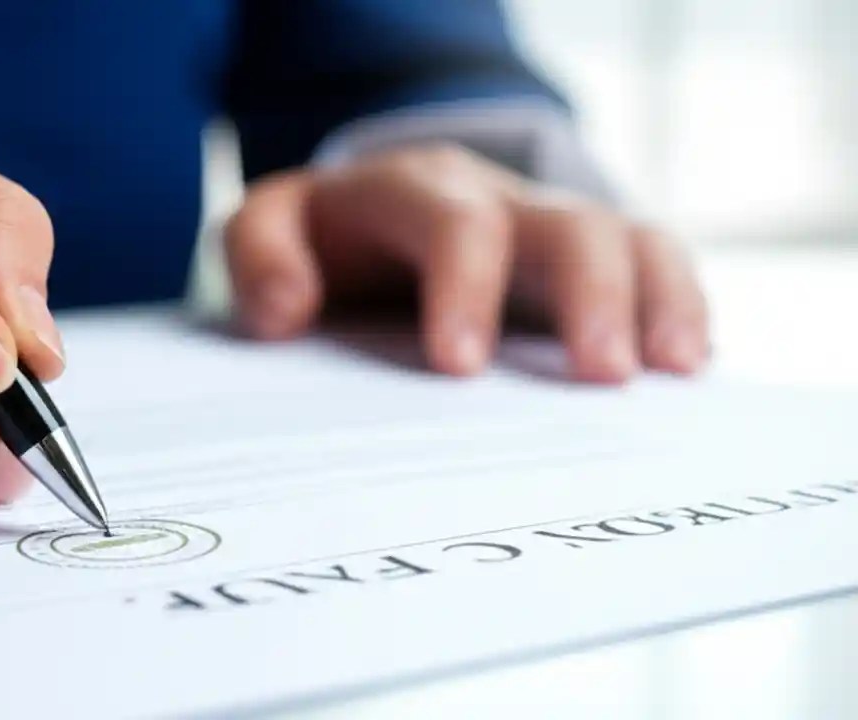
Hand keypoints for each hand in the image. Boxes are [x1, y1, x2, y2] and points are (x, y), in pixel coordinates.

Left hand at [225, 146, 708, 382]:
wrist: (365, 218)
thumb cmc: (319, 239)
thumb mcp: (267, 233)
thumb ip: (259, 259)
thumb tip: (286, 312)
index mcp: (412, 191)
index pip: (452, 222)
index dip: (464, 287)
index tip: (460, 367)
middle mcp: (496, 201)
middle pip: (566, 225)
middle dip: (590, 295)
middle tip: (600, 377)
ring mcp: (547, 230)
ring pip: (629, 240)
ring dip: (659, 302)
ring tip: (676, 372)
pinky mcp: (584, 265)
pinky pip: (654, 266)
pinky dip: (679, 309)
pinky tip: (688, 369)